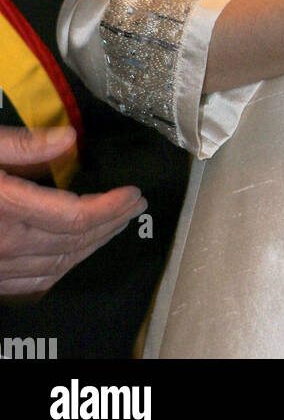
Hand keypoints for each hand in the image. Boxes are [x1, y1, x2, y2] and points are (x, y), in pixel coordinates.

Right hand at [0, 125, 147, 300]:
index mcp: (5, 209)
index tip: (134, 193)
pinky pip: (32, 281)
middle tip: (135, 206)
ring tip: (115, 225)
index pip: (74, 217)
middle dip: (110, 225)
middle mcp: (2, 246)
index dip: (111, 208)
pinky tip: (74, 253)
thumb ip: (21, 145)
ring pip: (56, 267)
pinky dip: (62, 268)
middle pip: (73, 244)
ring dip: (92, 247)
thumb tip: (68, 138)